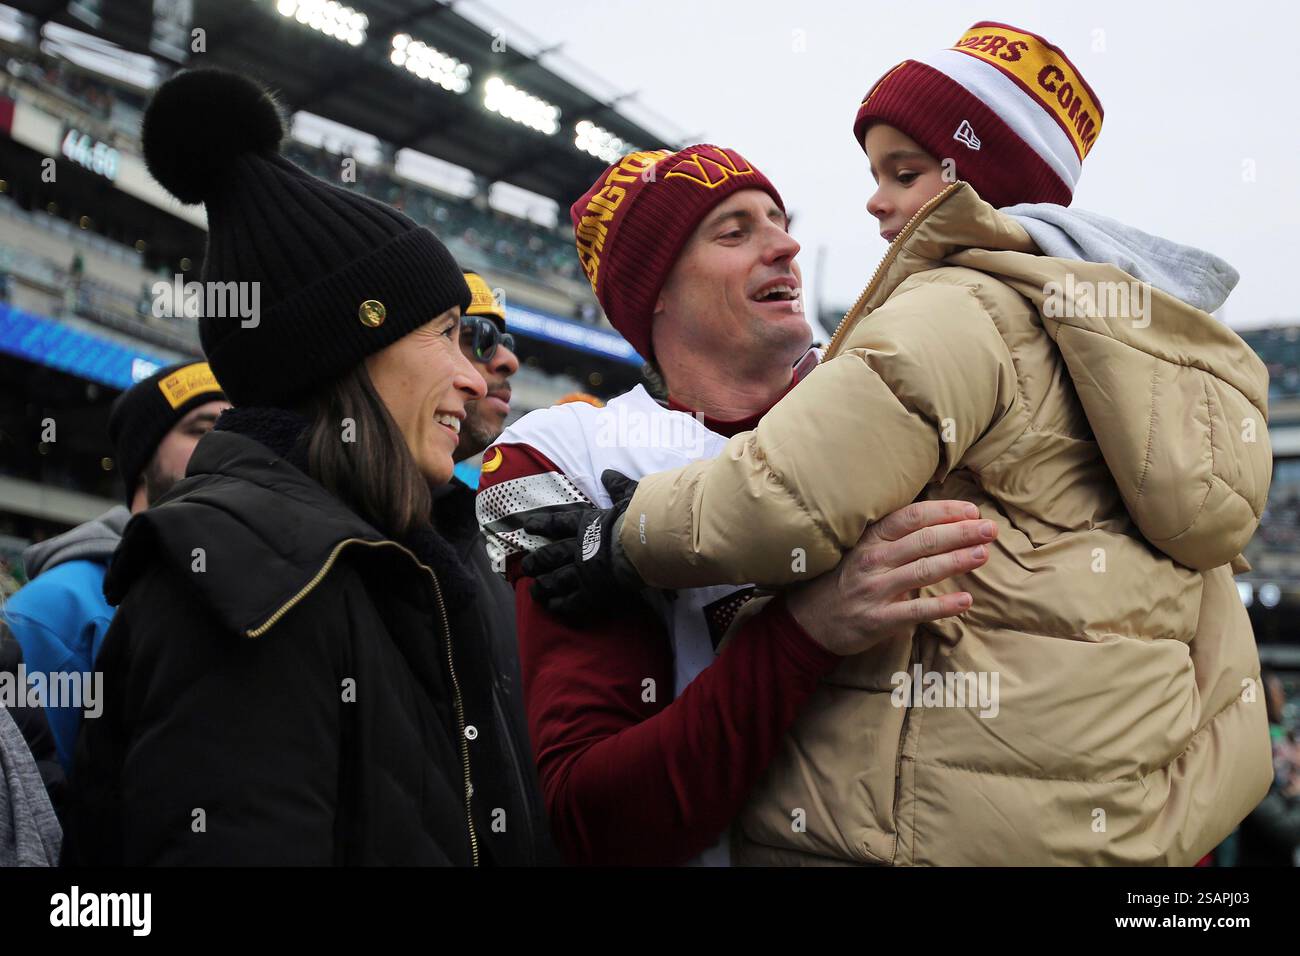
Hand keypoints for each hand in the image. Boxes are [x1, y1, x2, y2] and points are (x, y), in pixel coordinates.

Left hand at [521, 470, 642, 620]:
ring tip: (534, 589)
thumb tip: (608, 474)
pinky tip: (551, 607)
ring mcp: (583, 572)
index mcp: (587, 524)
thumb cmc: (641, 517)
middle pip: (551, 555)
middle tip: (527, 565)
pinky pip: (572, 601)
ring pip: (556, 580)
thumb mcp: (630, 494)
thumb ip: (617, 485)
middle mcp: (580, 548)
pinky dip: (560, 605)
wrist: (647, 543)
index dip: (541, 524)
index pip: (558, 523)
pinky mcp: (593, 592)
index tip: (527, 526)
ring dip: (543, 585)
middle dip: (537, 561)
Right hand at [784, 500, 995, 655]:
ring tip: (984, 554)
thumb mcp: (861, 552)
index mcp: (871, 540)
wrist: (810, 622)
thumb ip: (895, 541)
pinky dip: (943, 606)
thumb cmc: (844, 583)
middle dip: (961, 532)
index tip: (971, 511)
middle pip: (923, 540)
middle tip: (990, 529)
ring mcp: (875, 590)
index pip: (912, 517)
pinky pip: (916, 611)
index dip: (944, 512)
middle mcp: (873, 561)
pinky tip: (966, 601)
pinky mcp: (879, 620)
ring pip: (923, 570)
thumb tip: (942, 525)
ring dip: (957, 561)